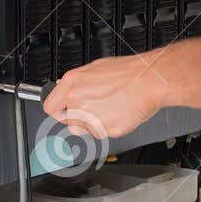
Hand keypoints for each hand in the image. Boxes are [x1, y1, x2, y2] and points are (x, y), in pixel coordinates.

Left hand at [44, 53, 169, 139]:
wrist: (150, 81)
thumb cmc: (128, 73)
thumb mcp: (95, 68)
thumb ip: (77, 82)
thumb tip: (65, 88)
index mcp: (73, 83)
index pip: (50, 108)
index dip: (58, 111)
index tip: (62, 113)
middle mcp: (78, 100)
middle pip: (68, 122)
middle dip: (80, 119)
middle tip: (95, 109)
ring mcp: (92, 117)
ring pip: (86, 130)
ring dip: (96, 124)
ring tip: (111, 108)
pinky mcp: (107, 129)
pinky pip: (104, 133)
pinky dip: (111, 126)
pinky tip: (119, 112)